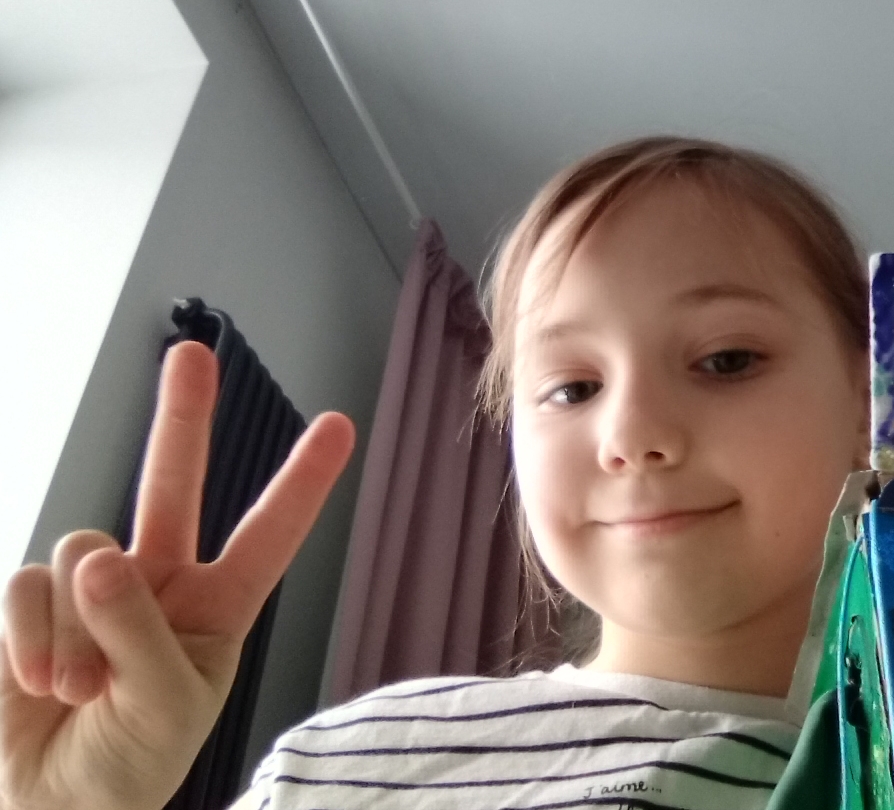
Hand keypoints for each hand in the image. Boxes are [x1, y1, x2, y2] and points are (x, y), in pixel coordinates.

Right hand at [0, 341, 354, 809]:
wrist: (51, 805)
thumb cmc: (129, 763)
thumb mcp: (164, 706)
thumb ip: (138, 631)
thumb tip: (98, 558)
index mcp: (218, 608)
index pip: (268, 535)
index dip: (301, 482)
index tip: (339, 426)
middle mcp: (157, 584)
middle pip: (172, 485)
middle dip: (183, 419)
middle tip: (193, 354)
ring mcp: (91, 589)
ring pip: (85, 549)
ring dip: (80, 626)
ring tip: (81, 688)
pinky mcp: (31, 602)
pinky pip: (29, 585)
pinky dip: (33, 636)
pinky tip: (41, 682)